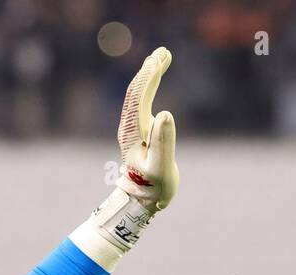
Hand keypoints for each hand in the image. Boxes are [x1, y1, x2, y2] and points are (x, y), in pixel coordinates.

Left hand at [116, 46, 178, 211]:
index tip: (158, 59)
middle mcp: (130, 127)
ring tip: (161, 57)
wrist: (142, 202)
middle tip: (163, 51)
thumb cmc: (154, 187)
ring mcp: (133, 128)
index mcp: (133, 133)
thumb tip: (166, 113)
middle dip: (149, 70)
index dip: (149, 77)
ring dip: (149, 75)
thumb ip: (163, 141)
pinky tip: (155, 79)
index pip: (139, 98)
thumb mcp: (161, 166)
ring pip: (138, 95)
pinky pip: (142, 103)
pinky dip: (149, 87)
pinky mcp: (139, 132)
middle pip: (136, 92)